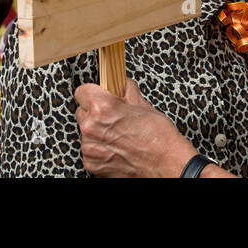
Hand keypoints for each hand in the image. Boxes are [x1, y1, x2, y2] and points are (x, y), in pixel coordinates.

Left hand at [74, 81, 196, 177]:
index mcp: (102, 107)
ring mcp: (90, 148)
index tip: (101, 95)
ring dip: (97, 132)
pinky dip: (100, 148)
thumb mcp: (142, 104)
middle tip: (114, 117)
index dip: (94, 92)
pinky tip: (117, 147)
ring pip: (86, 132)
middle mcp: (91, 127)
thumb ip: (125, 91)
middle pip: (82, 112)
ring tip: (118, 135)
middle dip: (95, 113)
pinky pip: (90, 149)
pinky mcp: (92, 164)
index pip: (82, 91)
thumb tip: (120, 83)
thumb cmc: (158, 136)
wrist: (166, 164)